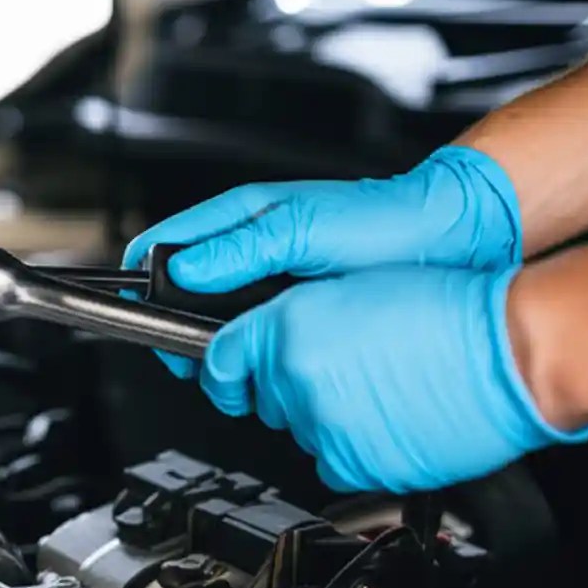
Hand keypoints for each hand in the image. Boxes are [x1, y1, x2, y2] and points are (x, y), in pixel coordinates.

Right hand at [122, 145, 522, 377]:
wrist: (448, 239)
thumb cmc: (385, 221)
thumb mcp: (304, 231)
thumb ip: (239, 250)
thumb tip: (184, 270)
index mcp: (241, 217)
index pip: (163, 246)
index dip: (141, 281)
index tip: (138, 315)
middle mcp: (249, 248)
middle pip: (182, 292)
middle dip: (180, 328)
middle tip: (195, 360)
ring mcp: (271, 279)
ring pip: (217, 320)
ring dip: (220, 349)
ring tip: (238, 370)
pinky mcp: (296, 307)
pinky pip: (254, 335)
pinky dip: (253, 354)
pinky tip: (268, 366)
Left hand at [199, 265, 587, 493]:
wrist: (505, 352)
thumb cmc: (448, 311)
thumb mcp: (353, 288)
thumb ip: (296, 318)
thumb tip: (264, 344)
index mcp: (288, 323)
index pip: (219, 360)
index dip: (224, 371)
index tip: (227, 379)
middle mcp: (295, 374)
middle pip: (263, 395)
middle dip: (291, 385)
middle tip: (343, 368)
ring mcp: (321, 423)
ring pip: (299, 428)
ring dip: (325, 414)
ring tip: (378, 389)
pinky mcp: (352, 462)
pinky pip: (332, 460)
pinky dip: (351, 446)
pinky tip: (386, 419)